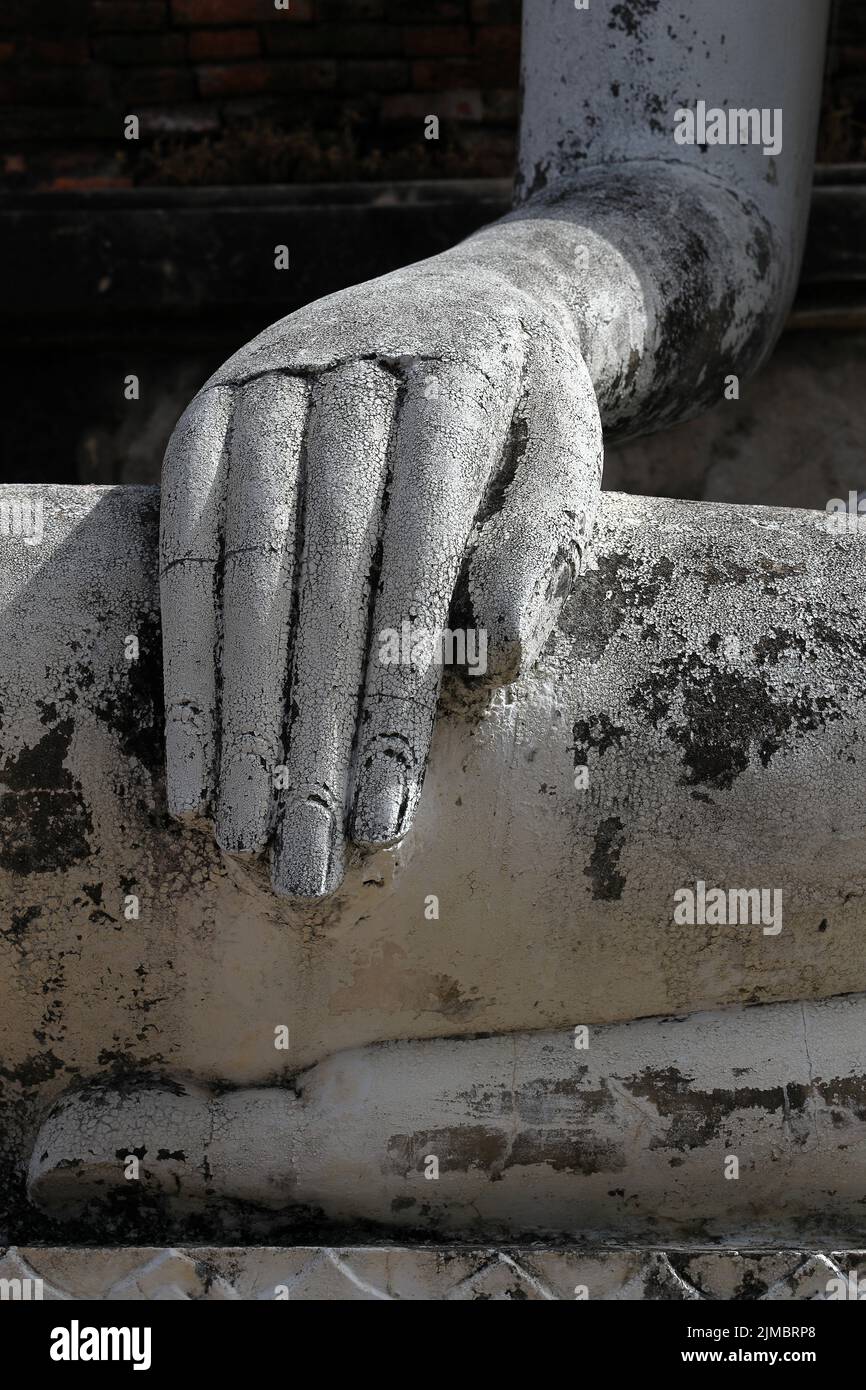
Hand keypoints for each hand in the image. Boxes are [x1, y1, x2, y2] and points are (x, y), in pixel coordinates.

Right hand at [160, 251, 601, 897]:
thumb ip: (543, 543)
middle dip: (307, 733)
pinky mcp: (209, 416)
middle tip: (304, 865)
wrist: (482, 298)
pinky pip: (181, 552)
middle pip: (317, 579)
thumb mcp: (574, 458)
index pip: (416, 558)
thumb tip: (499, 652)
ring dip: (236, 716)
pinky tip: (192, 766)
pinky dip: (186, 665)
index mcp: (454, 372)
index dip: (395, 694)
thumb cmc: (534, 411)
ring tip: (244, 838)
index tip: (386, 817)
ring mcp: (263, 385)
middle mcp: (344, 369)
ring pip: (238, 572)